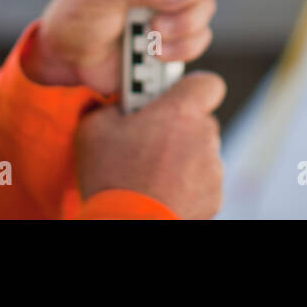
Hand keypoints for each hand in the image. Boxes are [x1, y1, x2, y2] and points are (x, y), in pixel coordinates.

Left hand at [24, 0, 215, 92]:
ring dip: (182, 25)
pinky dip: (181, 48)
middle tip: (156, 15)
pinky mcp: (177, 34)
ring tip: (150, 34)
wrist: (69, 61)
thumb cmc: (77, 15)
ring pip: (205, 6)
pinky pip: (200, 38)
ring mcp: (171, 3)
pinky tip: (154, 52)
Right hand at [76, 71, 225, 218]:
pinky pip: (202, 181)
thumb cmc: (112, 177)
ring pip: (202, 152)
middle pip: (201, 120)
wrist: (127, 223)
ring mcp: (213, 169)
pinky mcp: (213, 198)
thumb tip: (113, 106)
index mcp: (180, 112)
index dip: (191, 88)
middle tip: (149, 139)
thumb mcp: (93, 129)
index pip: (208, 83)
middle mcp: (204, 136)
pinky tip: (161, 191)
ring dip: (183, 156)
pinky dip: (187, 184)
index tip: (170, 98)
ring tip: (151, 172)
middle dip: (179, 126)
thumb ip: (110, 106)